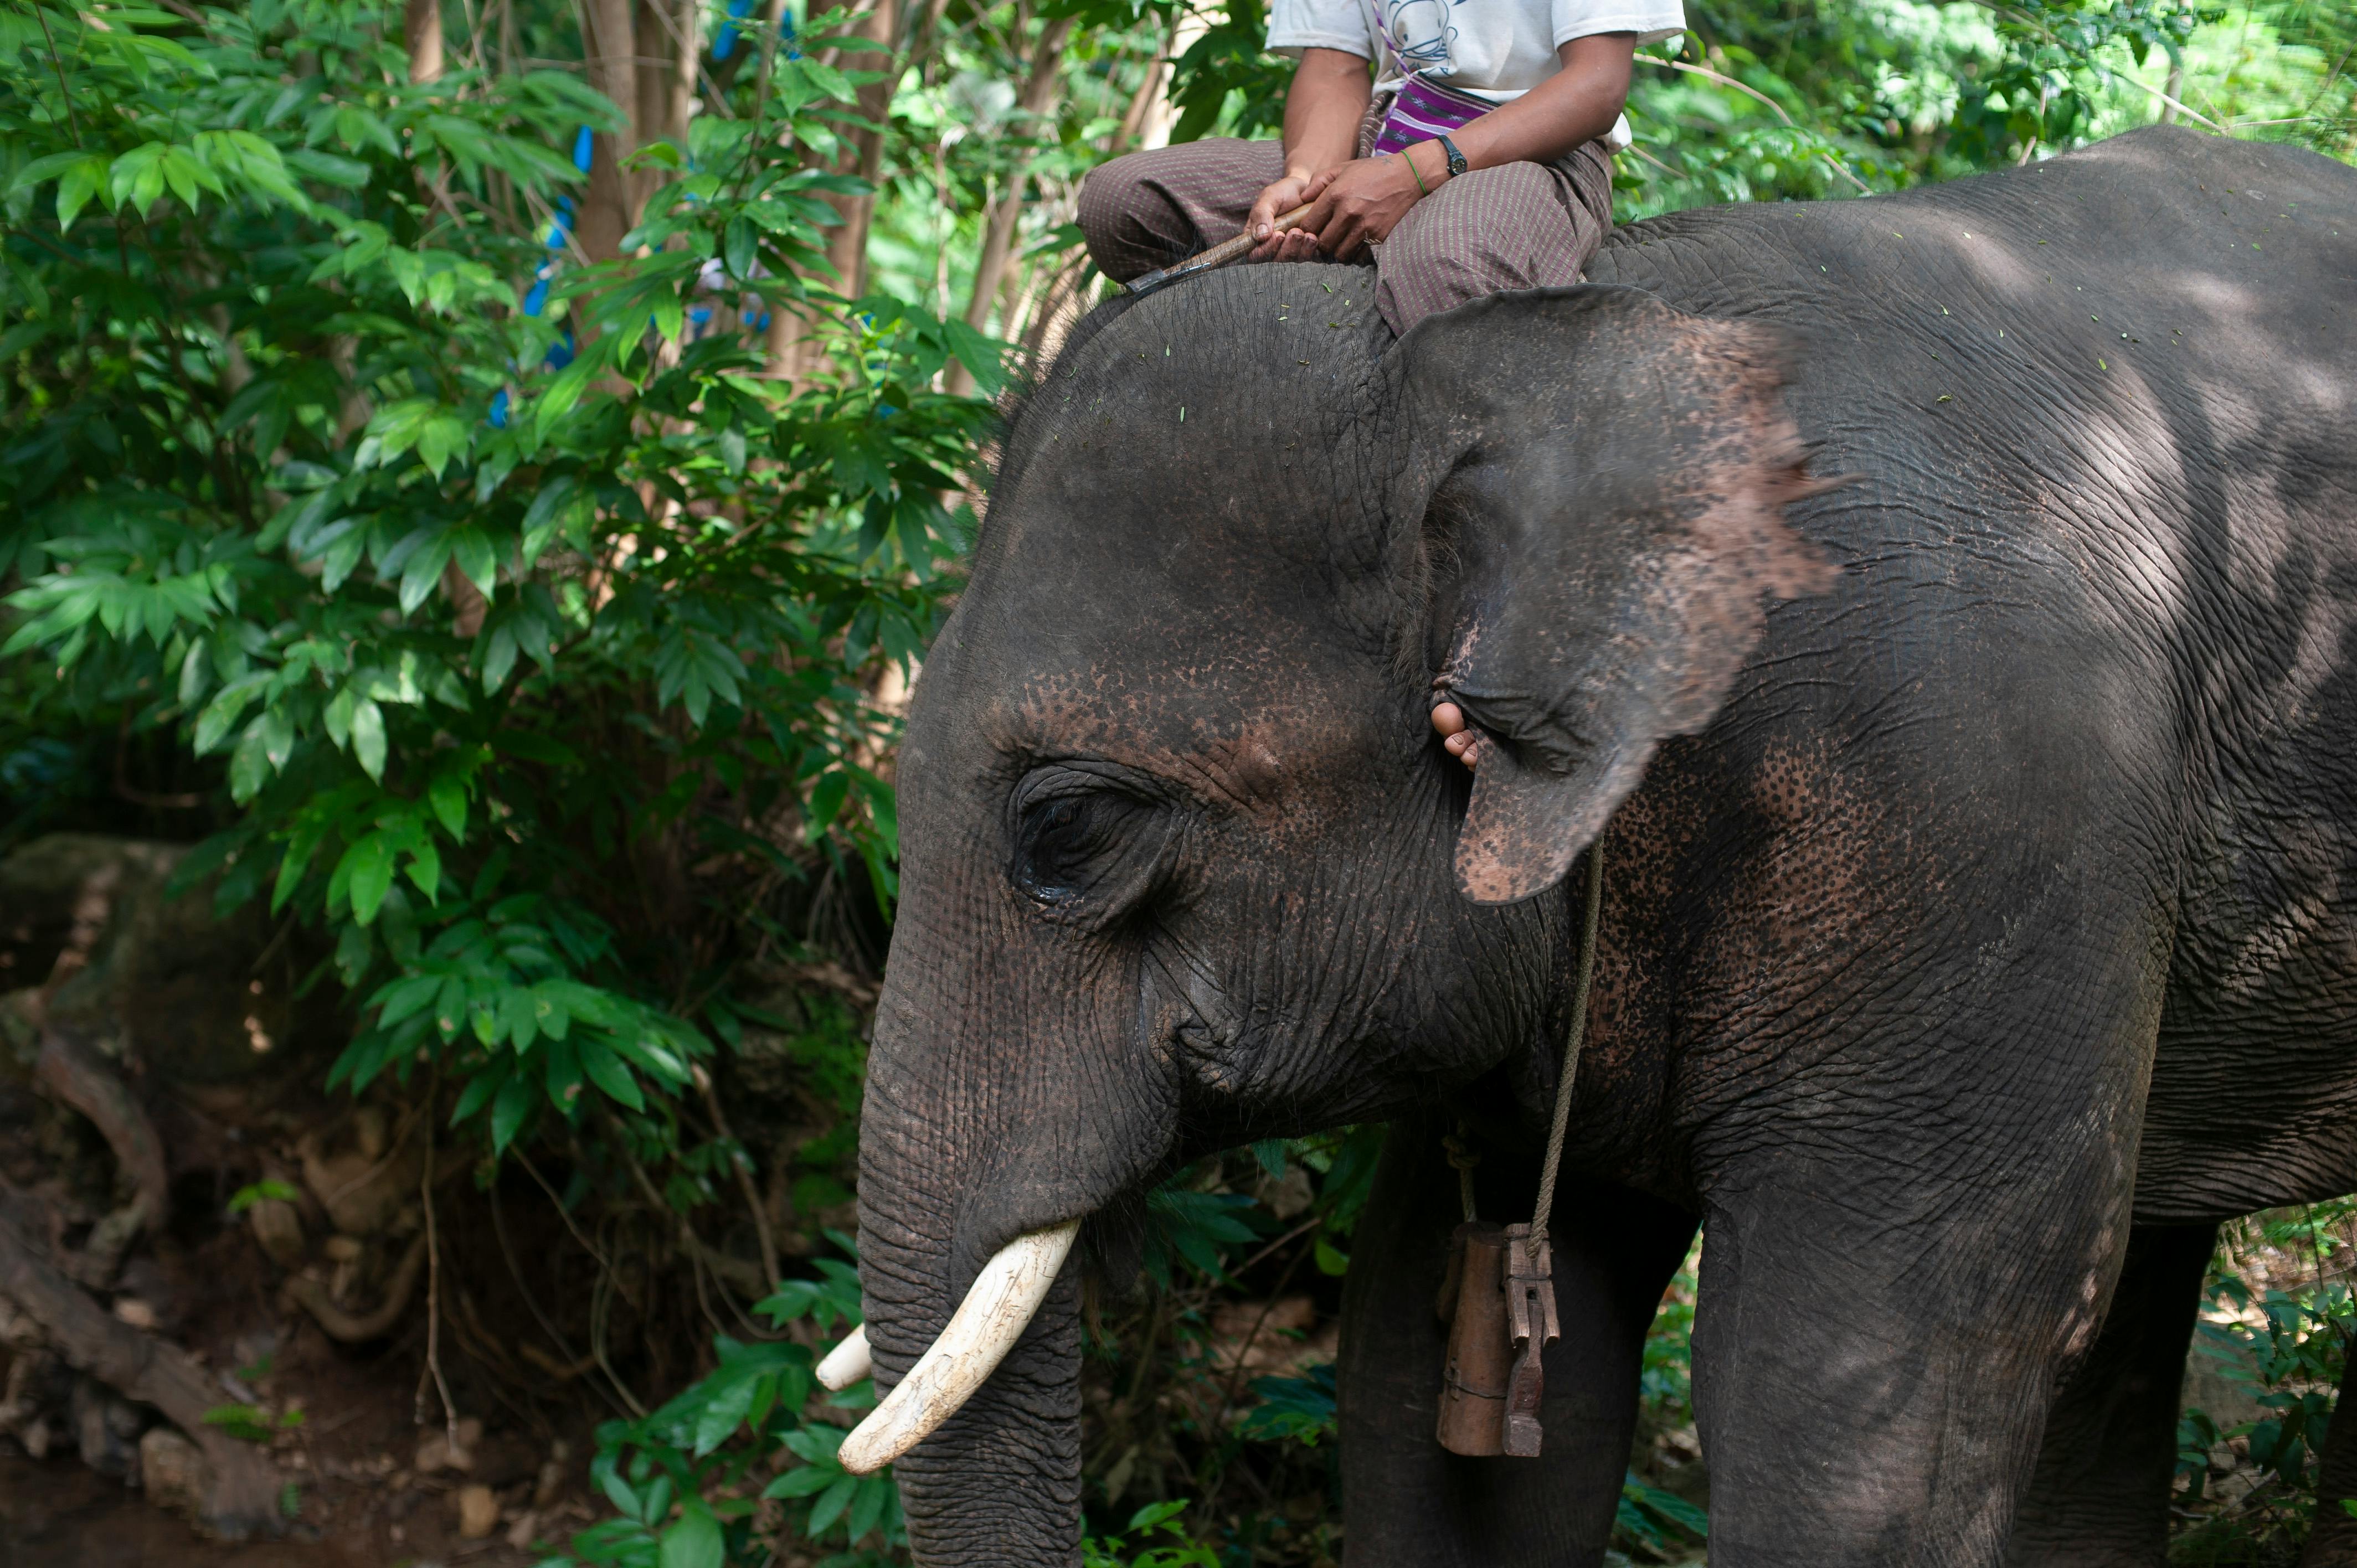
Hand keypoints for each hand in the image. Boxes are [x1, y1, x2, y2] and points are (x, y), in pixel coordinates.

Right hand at [1247, 170, 1336, 261]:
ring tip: (1308, 234)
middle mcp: (1273, 246)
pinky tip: (1315, 238)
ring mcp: (1291, 249)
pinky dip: (1313, 250)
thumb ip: (1261, 214)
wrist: (1308, 187)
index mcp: (1257, 236)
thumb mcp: (1269, 197)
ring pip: (1293, 259)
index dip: (1265, 250)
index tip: (1278, 235)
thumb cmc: (1284, 191)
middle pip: (1276, 259)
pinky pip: (1310, 257)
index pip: (1255, 255)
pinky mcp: (1308, 249)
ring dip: (1301, 249)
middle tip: (1296, 231)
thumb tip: (1260, 236)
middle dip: (1287, 248)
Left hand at [1298, 151, 1426, 261]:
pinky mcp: (1378, 236)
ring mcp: (1364, 226)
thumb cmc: (1372, 171)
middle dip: (1320, 243)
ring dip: (1337, 250)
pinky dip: (1354, 253)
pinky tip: (1355, 243)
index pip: (1309, 225)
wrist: (1408, 176)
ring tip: (1339, 242)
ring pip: (1339, 253)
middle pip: (1322, 243)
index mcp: (1335, 195)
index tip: (1311, 229)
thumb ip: (1318, 181)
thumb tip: (1302, 199)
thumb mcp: (1342, 168)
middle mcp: (1348, 212)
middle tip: (1324, 238)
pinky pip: (1358, 255)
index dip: (1306, 230)